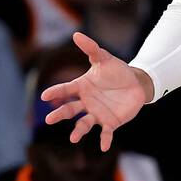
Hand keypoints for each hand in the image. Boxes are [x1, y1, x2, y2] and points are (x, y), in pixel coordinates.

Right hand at [39, 32, 149, 150]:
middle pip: (70, 110)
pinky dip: (104, 140)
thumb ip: (91, 48)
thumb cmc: (116, 70)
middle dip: (60, 114)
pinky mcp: (110, 123)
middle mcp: (86, 102)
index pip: (66, 90)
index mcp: (82, 87)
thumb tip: (76, 34)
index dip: (56, 93)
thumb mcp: (104, 58)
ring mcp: (97, 114)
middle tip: (49, 120)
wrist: (136, 83)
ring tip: (73, 138)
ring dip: (79, 131)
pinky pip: (106, 133)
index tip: (44, 96)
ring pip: (84, 123)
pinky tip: (103, 146)